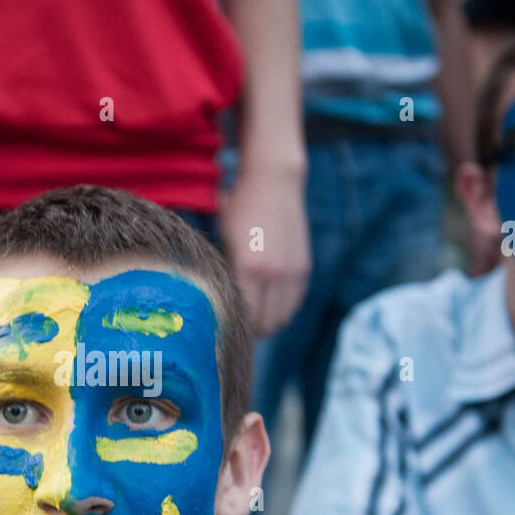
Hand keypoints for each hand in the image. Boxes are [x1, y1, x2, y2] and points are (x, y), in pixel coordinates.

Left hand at [219, 165, 309, 336]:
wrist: (274, 182)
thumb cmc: (239, 209)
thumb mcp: (221, 240)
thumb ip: (221, 274)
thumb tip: (211, 305)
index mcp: (249, 269)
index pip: (243, 318)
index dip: (231, 329)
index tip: (220, 333)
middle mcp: (274, 274)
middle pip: (264, 325)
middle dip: (248, 332)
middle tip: (233, 329)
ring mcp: (293, 273)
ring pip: (282, 319)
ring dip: (266, 324)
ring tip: (249, 320)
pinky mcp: (303, 269)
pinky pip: (293, 305)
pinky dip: (280, 311)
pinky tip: (266, 305)